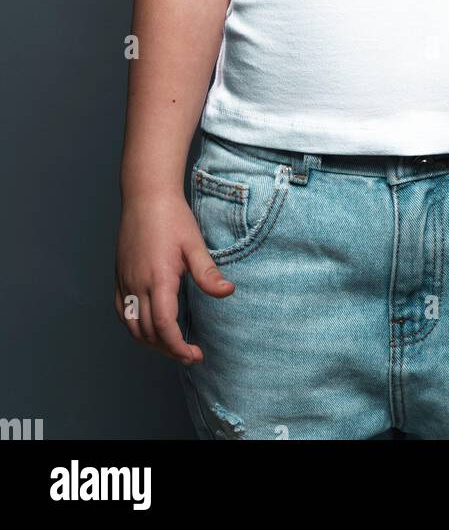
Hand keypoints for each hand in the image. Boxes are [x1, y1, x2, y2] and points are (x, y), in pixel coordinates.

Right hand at [114, 191, 235, 363]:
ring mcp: (125, 281)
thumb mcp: (195, 244)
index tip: (194, 354)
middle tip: (189, 354)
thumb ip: (208, 273)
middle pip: (148, 333)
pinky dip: (135, 327)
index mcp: (158, 279)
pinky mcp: (120, 276)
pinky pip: (122, 312)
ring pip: (132, 326)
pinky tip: (149, 328)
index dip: (178, 348)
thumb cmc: (173, 217)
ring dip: (151, 342)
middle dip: (168, 350)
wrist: (146, 196)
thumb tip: (228, 292)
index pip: (164, 327)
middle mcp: (137, 285)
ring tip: (172, 345)